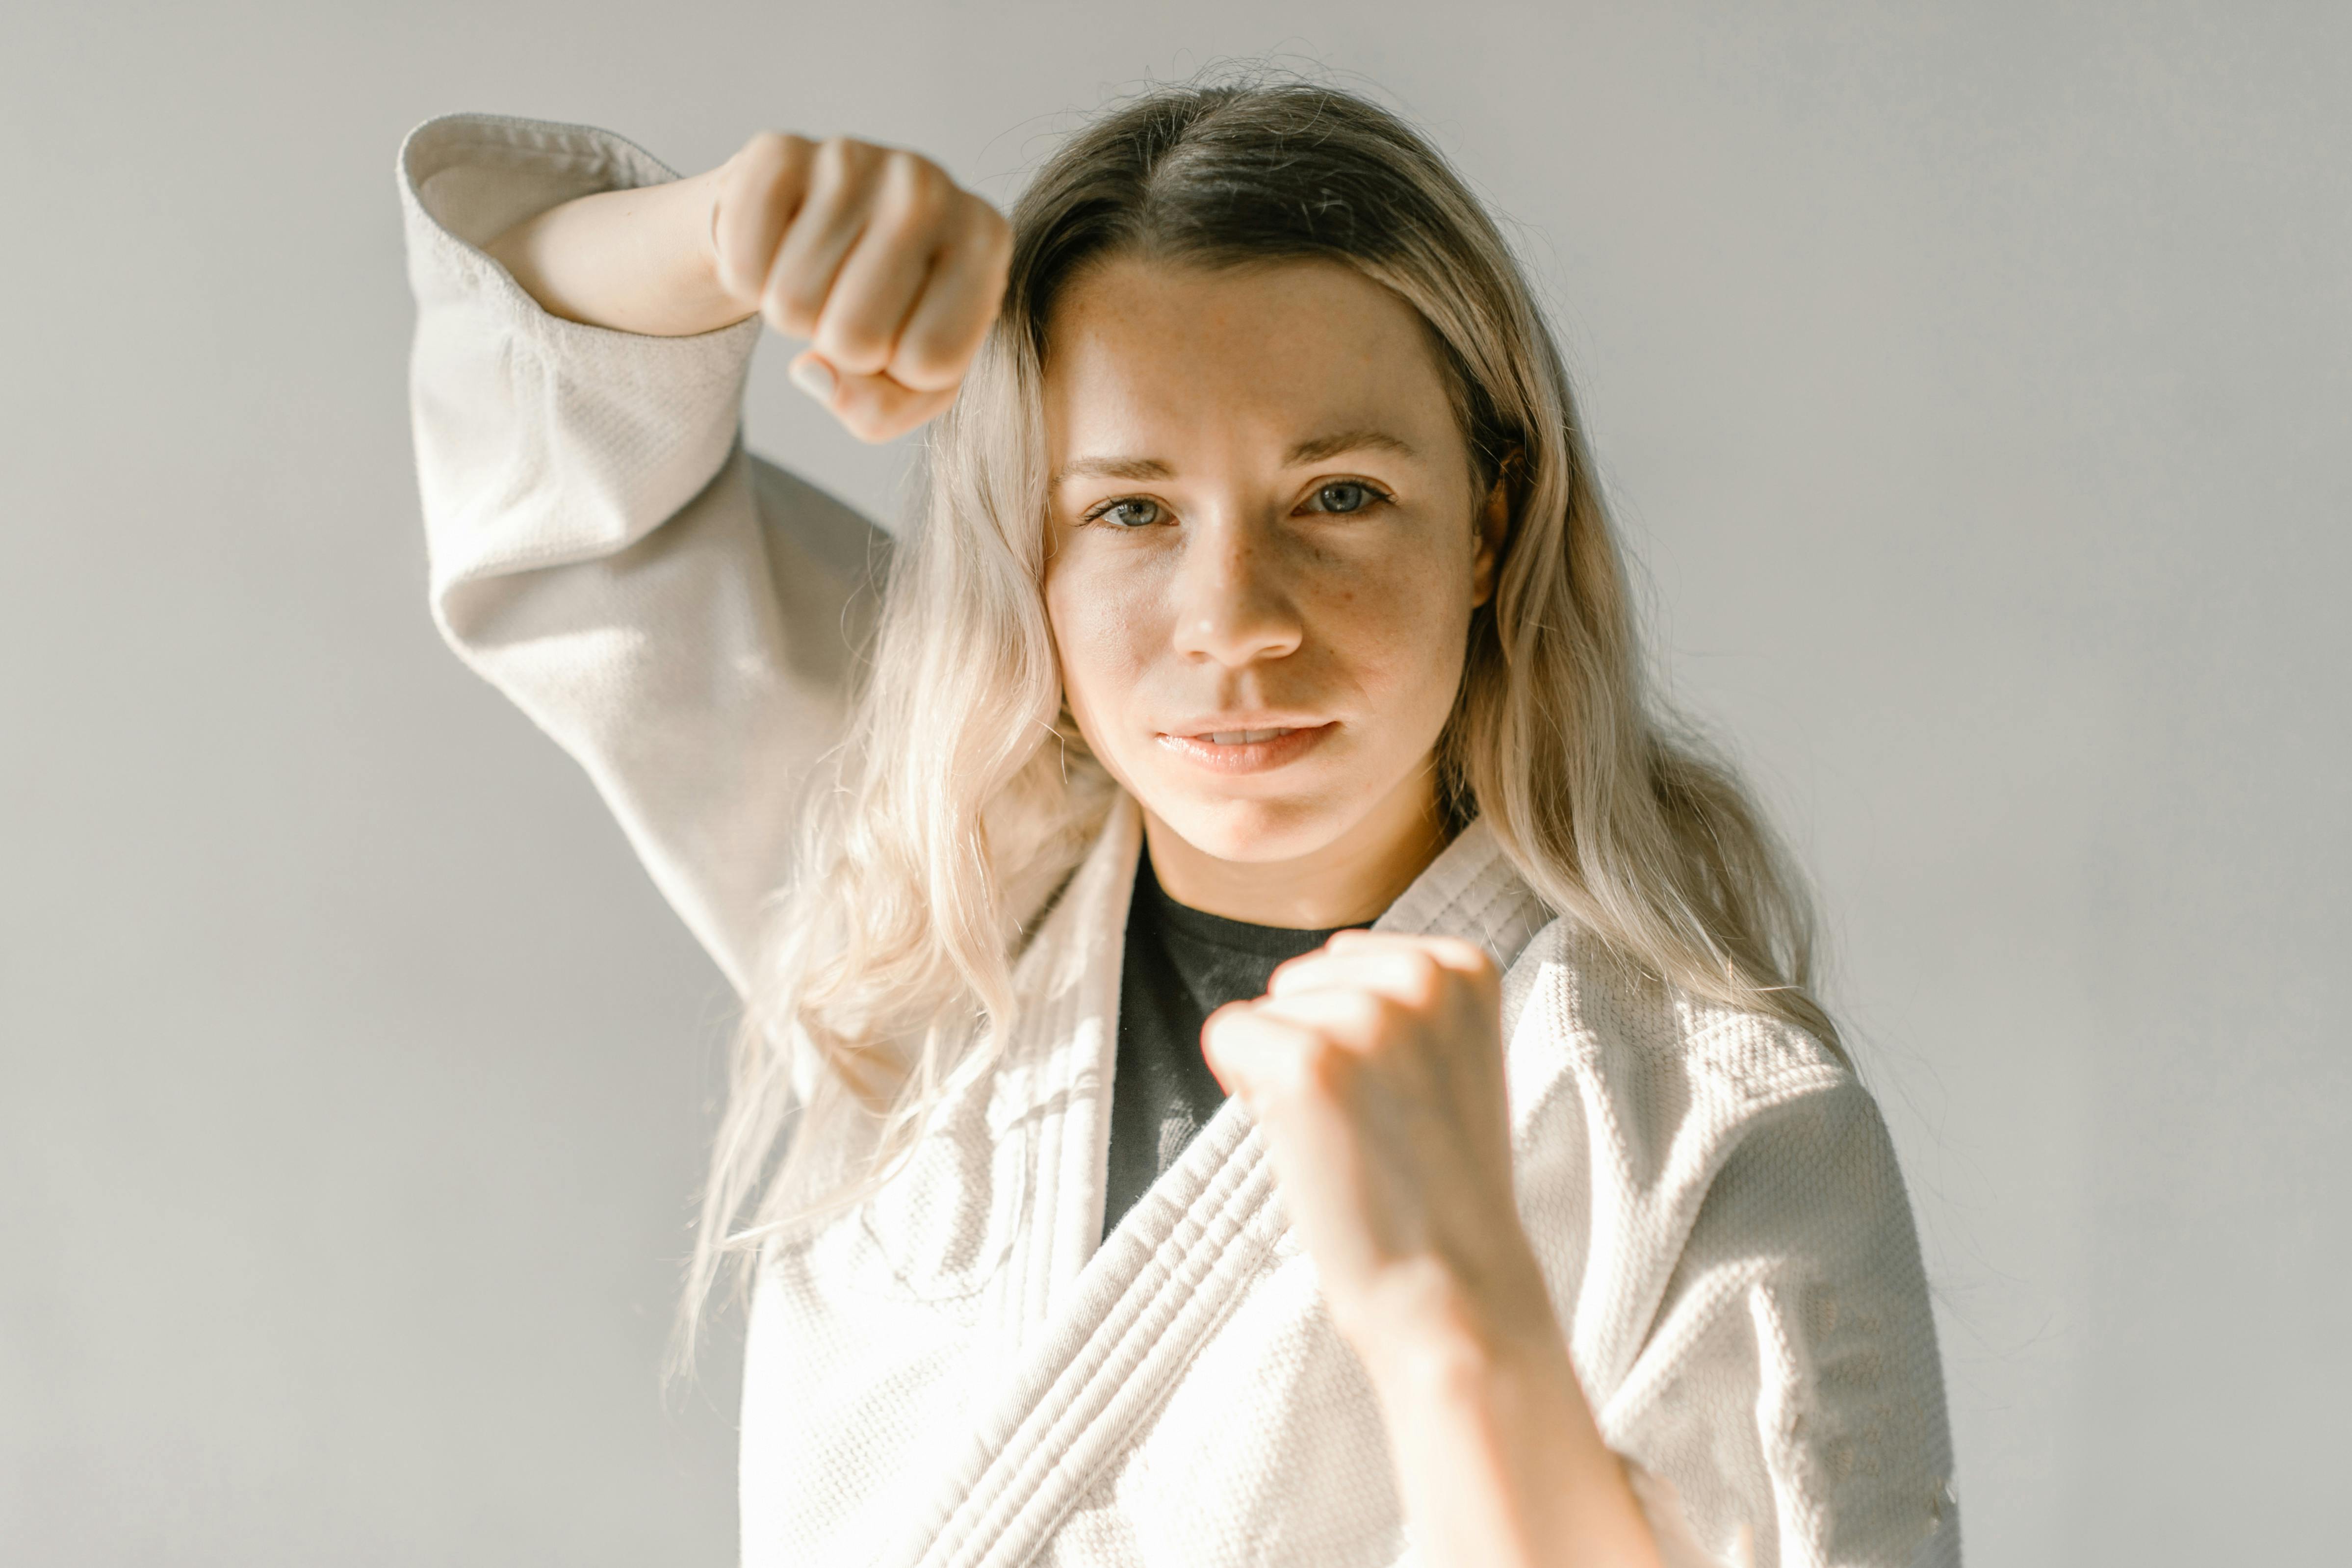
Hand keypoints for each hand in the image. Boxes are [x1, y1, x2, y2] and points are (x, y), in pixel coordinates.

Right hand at [708, 132, 1011, 442]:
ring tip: (819, 275)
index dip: (900, 372)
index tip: (903, 333)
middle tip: (849, 307)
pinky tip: (781, 247)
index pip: (929, 363)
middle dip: (840, 348)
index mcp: (984, 240)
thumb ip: (882, 409)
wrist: (820, 221)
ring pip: (793, 305)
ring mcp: (854, 157)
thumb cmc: (887, 306)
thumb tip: (814, 375)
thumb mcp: (912, 375)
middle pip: (856, 339)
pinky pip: (745, 266)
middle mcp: (928, 186)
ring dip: (794, 314)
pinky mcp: (779, 151)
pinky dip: (750, 279)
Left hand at [1201, 930, 1554, 1360]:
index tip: (1395, 1098)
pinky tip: (1307, 1143)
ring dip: (1283, 1077)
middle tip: (1367, 1128)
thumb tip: (1326, 969)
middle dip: (1311, 1047)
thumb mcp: (1450, 1059)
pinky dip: (1244, 1091)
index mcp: (1465, 968)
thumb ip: (1403, 1003)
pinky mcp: (1308, 1061)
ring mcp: (1366, 1017)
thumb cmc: (1439, 1189)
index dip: (1346, 1035)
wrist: (1453, 1290)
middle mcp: (1423, 977)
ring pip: (1265, 1013)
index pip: (1345, 960)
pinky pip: (1228, 1036)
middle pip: (1298, 981)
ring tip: (1347, 1142)